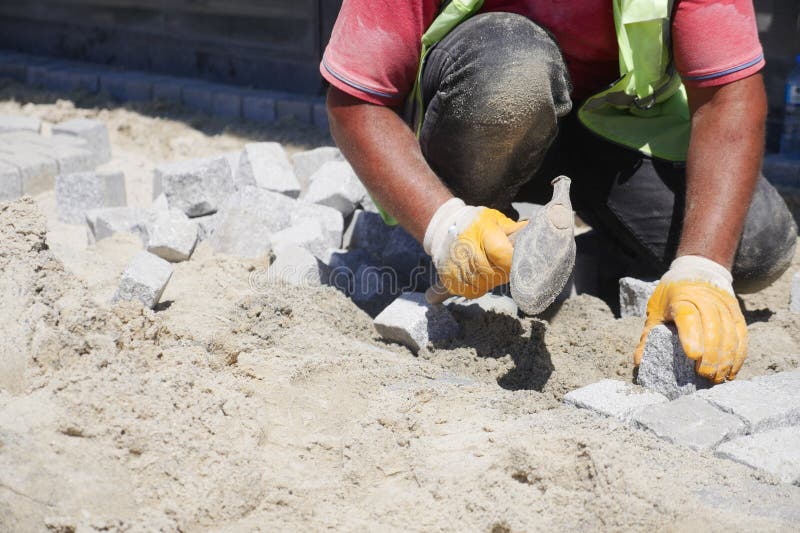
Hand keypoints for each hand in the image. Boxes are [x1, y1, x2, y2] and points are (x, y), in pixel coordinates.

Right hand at [424, 198, 525, 298]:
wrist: (444, 226)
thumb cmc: (477, 224)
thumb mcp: (495, 220)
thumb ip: (515, 230)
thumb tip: (538, 235)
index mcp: (481, 230)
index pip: (500, 254)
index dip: (511, 263)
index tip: (517, 264)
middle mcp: (465, 246)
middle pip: (491, 273)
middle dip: (503, 274)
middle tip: (506, 269)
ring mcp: (454, 263)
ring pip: (482, 284)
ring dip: (491, 282)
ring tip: (492, 270)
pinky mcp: (448, 276)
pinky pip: (471, 291)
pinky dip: (479, 288)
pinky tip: (480, 278)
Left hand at [633, 256, 747, 382]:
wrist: (697, 272)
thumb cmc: (672, 295)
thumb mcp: (656, 310)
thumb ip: (648, 335)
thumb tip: (638, 361)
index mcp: (681, 297)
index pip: (689, 316)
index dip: (692, 336)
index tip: (693, 356)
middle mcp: (705, 299)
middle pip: (713, 328)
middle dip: (711, 355)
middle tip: (703, 375)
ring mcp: (724, 305)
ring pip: (730, 333)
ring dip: (726, 358)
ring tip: (716, 377)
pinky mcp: (736, 312)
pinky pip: (741, 335)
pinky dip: (738, 355)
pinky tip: (731, 371)